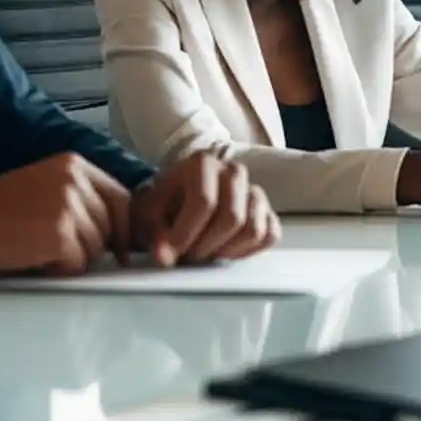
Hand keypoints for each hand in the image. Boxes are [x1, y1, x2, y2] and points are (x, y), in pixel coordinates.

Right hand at [0, 152, 130, 274]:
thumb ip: (80, 201)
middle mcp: (75, 178)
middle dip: (92, 246)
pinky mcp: (60, 233)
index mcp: (73, 164)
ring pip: (97, 248)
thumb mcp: (44, 189)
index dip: (123, 228)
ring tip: (36, 248)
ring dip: (72, 258)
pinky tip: (31, 256)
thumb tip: (119, 235)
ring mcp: (69, 205)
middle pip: (112, 226)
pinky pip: (78, 264)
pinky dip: (58, 269)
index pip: (121, 198)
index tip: (121, 250)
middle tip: (56, 250)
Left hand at [131, 152, 280, 266]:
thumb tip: (164, 257)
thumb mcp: (150, 216)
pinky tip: (225, 253)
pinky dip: (249, 250)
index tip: (170, 255)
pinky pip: (270, 234)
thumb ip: (157, 235)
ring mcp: (253, 191)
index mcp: (203, 163)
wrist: (174, 203)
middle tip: (188, 257)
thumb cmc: (162, 206)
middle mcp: (233, 171)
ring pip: (253, 229)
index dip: (186, 234)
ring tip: (204, 256)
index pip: (204, 201)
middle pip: (232, 218)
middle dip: (207, 246)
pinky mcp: (265, 211)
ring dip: (226, 251)